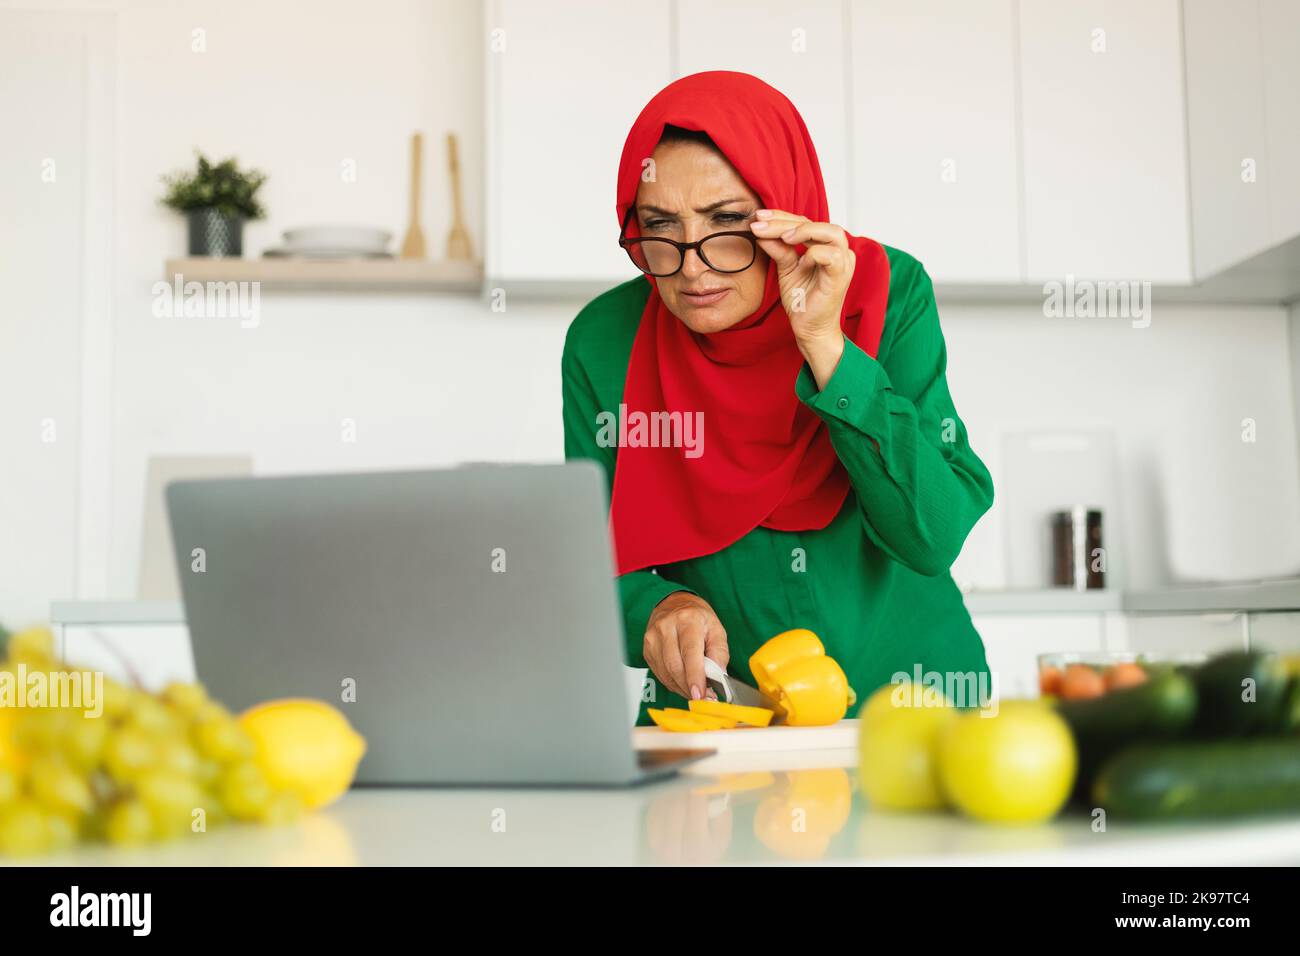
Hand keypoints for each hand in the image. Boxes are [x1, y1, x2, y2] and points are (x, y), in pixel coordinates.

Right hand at [643, 591, 728, 700]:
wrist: (673, 604)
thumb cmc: (697, 618)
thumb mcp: (717, 629)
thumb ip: (719, 653)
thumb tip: (718, 677)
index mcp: (688, 620)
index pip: (689, 652)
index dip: (695, 676)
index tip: (700, 694)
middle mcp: (666, 627)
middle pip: (675, 666)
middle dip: (689, 687)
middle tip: (703, 697)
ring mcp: (653, 638)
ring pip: (666, 673)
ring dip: (682, 688)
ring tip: (695, 690)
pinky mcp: (647, 649)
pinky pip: (660, 674)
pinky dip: (673, 683)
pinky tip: (683, 682)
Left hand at [750, 208, 853, 387]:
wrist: (809, 328)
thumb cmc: (801, 300)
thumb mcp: (786, 268)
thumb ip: (778, 249)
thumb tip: (759, 230)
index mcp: (826, 245)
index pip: (804, 221)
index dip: (781, 216)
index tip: (758, 216)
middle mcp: (838, 250)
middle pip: (814, 222)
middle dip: (785, 221)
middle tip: (760, 224)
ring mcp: (843, 262)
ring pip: (830, 232)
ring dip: (803, 231)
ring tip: (782, 237)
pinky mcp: (842, 275)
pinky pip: (831, 255)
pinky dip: (812, 253)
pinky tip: (799, 260)